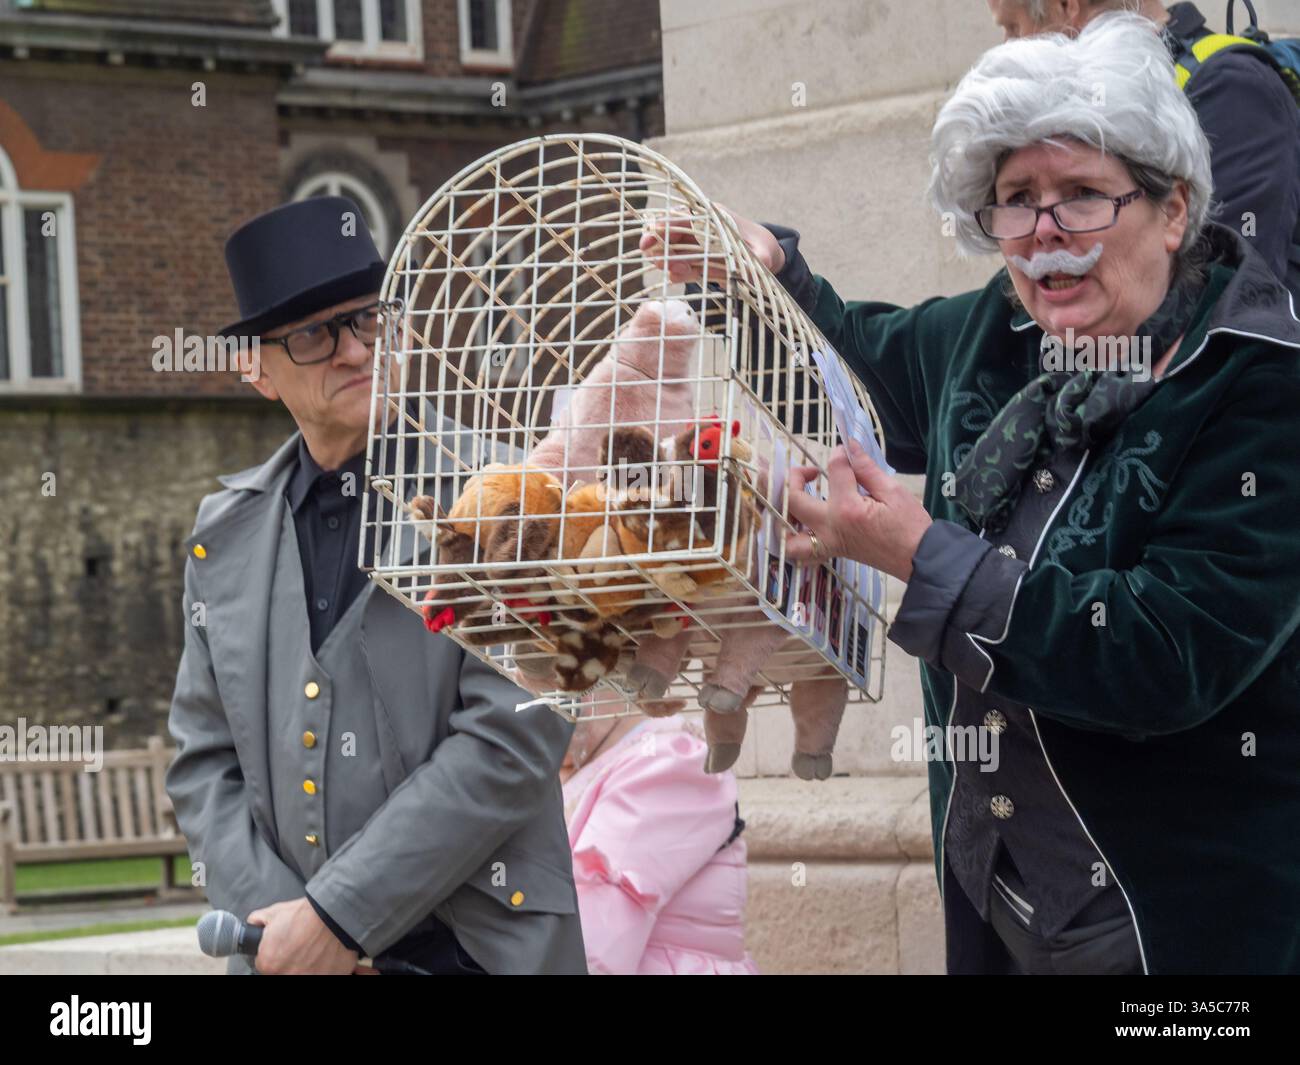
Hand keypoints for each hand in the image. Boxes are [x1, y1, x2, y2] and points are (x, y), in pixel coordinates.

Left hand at [246, 898, 360, 974]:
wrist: (335, 914)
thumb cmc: (306, 914)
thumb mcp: (274, 912)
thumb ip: (257, 922)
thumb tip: (253, 926)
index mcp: (268, 963)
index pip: (265, 965)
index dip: (273, 954)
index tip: (282, 947)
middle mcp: (284, 975)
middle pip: (282, 971)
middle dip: (288, 961)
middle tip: (299, 947)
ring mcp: (306, 979)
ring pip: (300, 974)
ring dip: (304, 966)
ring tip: (313, 951)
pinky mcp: (326, 978)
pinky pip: (319, 975)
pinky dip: (321, 968)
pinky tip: (323, 956)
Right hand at [637, 204, 785, 285]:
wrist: (765, 256)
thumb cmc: (763, 249)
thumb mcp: (764, 254)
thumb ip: (756, 259)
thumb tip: (752, 266)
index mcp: (713, 218)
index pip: (682, 217)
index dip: (664, 225)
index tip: (651, 235)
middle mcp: (700, 230)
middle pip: (670, 233)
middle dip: (659, 244)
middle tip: (655, 257)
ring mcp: (696, 247)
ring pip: (672, 251)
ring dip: (668, 260)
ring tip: (675, 270)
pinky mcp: (696, 263)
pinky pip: (681, 267)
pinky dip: (677, 272)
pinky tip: (678, 275)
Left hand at [783, 439, 931, 581]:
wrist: (919, 558)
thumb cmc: (910, 526)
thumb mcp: (893, 491)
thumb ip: (866, 468)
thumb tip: (849, 446)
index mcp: (848, 508)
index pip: (834, 469)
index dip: (840, 453)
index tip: (847, 450)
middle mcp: (831, 527)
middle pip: (793, 500)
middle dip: (796, 477)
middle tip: (810, 471)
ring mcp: (828, 543)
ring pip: (789, 537)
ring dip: (787, 516)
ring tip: (799, 499)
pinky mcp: (832, 552)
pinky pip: (803, 552)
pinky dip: (796, 539)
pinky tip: (805, 523)